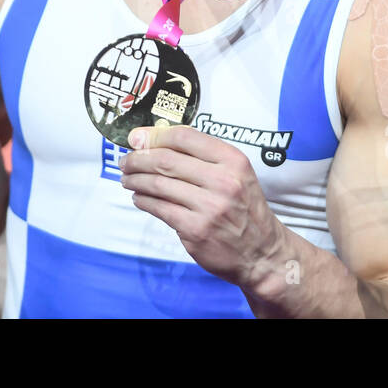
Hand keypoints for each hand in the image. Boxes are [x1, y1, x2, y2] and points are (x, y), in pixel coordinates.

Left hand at [120, 124, 286, 287]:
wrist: (263, 252)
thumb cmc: (243, 208)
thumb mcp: (236, 173)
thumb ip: (203, 157)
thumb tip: (154, 141)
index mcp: (232, 160)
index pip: (184, 137)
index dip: (154, 135)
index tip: (136, 138)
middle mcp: (223, 181)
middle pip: (166, 160)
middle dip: (138, 158)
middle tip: (124, 161)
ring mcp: (209, 207)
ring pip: (158, 184)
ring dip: (135, 180)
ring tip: (127, 179)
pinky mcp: (196, 230)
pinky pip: (160, 209)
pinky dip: (143, 200)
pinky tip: (139, 197)